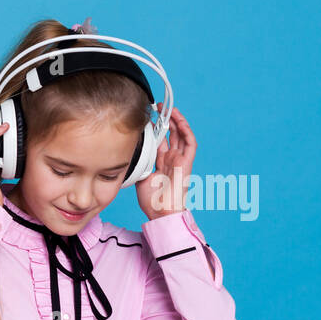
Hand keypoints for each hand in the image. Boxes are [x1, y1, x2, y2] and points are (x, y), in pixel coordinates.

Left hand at [135, 105, 195, 219]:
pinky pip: (190, 142)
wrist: (161, 212)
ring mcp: (179, 159)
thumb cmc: (151, 200)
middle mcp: (171, 158)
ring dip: (175, 120)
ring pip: (180, 134)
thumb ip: (139, 161)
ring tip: (167, 108)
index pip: (159, 140)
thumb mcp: (140, 175)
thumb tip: (130, 148)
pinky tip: (179, 120)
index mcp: (160, 162)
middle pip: (170, 134)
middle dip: (164, 119)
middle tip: (156, 107)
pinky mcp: (187, 162)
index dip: (155, 128)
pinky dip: (186, 130)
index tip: (146, 116)